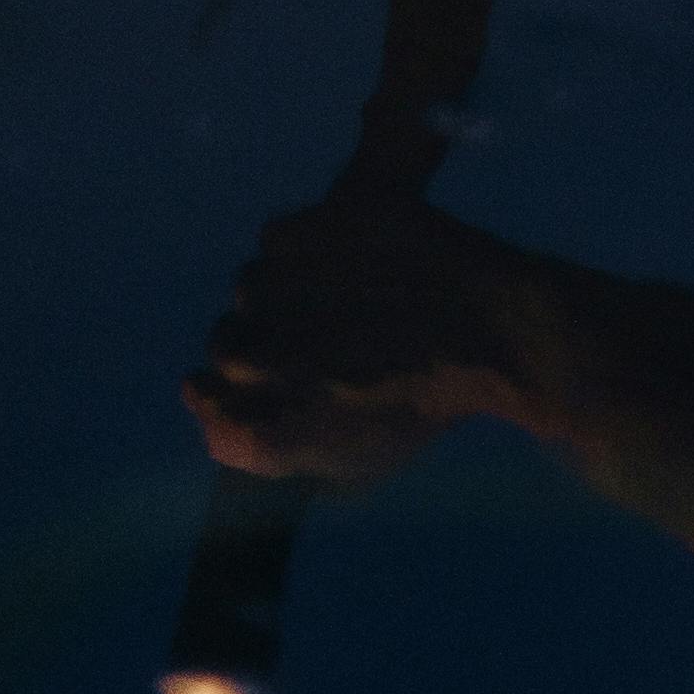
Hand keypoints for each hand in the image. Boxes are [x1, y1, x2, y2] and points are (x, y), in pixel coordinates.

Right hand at [185, 181, 526, 488]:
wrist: (491, 328)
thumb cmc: (427, 402)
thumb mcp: (352, 463)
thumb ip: (281, 451)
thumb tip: (227, 427)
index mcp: (267, 428)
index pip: (202, 403)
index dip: (227, 388)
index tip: (262, 375)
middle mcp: (257, 360)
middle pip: (221, 342)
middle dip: (255, 339)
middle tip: (310, 330)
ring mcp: (280, 290)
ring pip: (248, 286)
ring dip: (281, 291)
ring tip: (338, 294)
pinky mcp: (308, 230)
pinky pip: (279, 237)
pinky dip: (306, 245)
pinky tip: (348, 258)